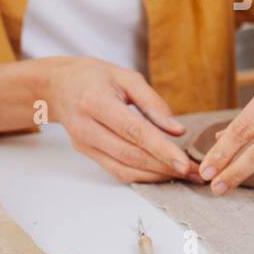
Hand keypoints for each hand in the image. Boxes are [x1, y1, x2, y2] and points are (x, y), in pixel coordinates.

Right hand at [43, 57, 195, 183]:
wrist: (58, 85)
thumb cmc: (96, 77)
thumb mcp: (127, 78)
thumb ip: (154, 103)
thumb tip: (178, 130)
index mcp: (96, 102)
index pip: (134, 131)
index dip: (161, 149)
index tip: (185, 163)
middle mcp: (86, 126)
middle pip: (130, 154)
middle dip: (166, 167)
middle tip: (195, 173)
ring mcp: (84, 143)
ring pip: (123, 168)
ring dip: (156, 176)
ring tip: (184, 176)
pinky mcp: (86, 152)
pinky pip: (116, 170)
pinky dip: (141, 176)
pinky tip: (162, 173)